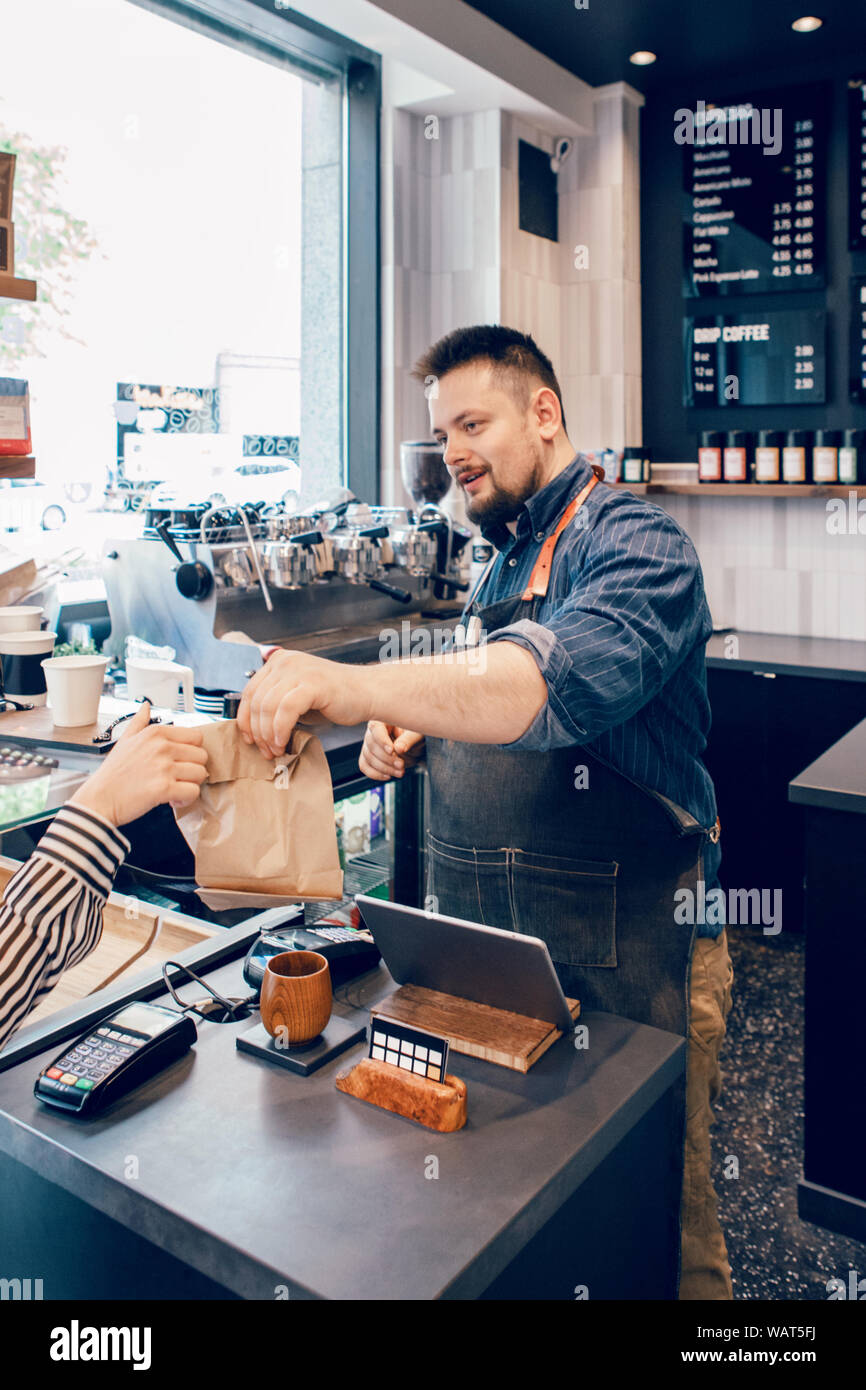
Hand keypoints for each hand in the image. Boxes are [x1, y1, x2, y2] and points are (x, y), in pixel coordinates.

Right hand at [68, 703, 208, 826]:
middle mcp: (161, 747)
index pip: (196, 737)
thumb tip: (146, 705)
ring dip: (190, 785)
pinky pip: (193, 792)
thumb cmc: (112, 774)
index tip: (179, 762)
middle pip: (202, 756)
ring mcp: (163, 767)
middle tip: (177, 778)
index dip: (191, 752)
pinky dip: (186, 800)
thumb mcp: (124, 741)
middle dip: (193, 770)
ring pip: (200, 774)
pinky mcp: (164, 788)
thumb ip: (139, 722)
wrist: (99, 799)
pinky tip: (173, 800)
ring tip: (174, 790)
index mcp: (155, 733)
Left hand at [237, 650, 372, 756]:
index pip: (249, 692)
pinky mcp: (312, 683)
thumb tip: (253, 729)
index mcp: (279, 662)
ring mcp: (299, 670)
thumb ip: (275, 705)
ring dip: (268, 734)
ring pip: (268, 706)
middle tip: (266, 751)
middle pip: (256, 701)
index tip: (250, 740)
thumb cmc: (334, 699)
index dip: (245, 720)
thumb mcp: (297, 697)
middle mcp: (286, 661)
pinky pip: (286, 710)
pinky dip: (280, 729)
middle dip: (257, 731)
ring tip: (276, 749)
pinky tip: (283, 741)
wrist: (367, 693)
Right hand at [359, 722, 424, 780]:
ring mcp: (369, 744)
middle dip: (387, 759)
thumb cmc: (417, 734)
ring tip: (400, 772)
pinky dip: (375, 774)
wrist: (417, 745)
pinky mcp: (368, 756)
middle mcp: (373, 731)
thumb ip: (408, 739)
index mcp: (383, 720)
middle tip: (401, 765)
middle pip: (371, 746)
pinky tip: (388, 776)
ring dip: (384, 768)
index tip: (392, 750)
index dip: (382, 741)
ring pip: (368, 758)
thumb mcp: (417, 734)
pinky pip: (364, 766)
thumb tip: (398, 748)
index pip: (376, 729)